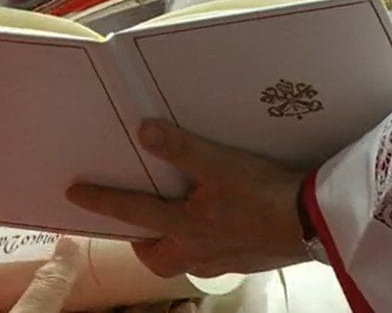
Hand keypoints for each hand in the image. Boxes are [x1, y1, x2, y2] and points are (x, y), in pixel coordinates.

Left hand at [66, 120, 307, 278]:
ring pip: (186, 258)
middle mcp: (199, 251)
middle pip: (157, 257)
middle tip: (136, 223)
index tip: (74, 194)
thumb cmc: (266, 195)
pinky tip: (221, 223)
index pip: (132, 212)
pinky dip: (208, 241)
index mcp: (184, 229)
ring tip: (178, 219)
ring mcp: (224, 260)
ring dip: (175, 242)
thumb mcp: (219, 164)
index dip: (101, 201)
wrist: (316, 223)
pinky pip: (215, 255)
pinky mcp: (249, 259)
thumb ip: (180, 148)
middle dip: (142, 241)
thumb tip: (144, 132)